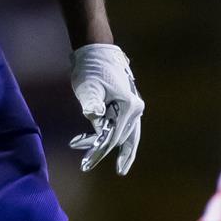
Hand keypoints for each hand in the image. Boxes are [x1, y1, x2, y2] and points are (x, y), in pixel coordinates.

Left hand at [69, 43, 144, 174]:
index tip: (86, 164)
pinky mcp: (124, 107)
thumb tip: (95, 117)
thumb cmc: (91, 69)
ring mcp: (131, 108)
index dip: (99, 151)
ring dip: (107, 145)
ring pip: (125, 135)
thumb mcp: (88, 86)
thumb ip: (92, 103)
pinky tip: (86, 141)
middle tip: (104, 168)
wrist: (96, 52)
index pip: (114, 136)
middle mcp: (134, 109)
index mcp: (129, 105)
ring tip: (94, 160)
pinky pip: (118, 127)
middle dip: (110, 152)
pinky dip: (104, 135)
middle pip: (124, 138)